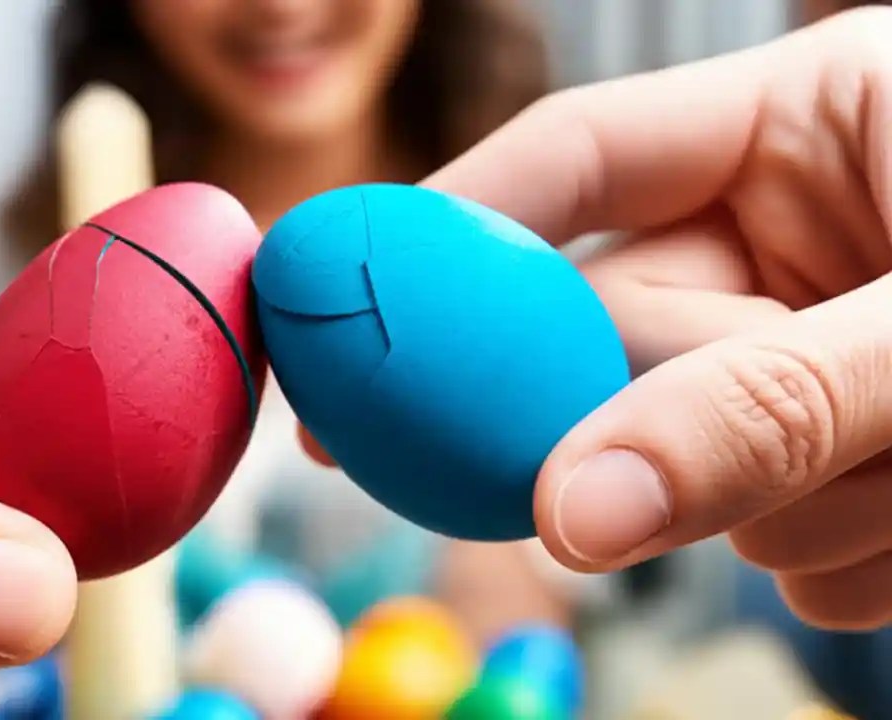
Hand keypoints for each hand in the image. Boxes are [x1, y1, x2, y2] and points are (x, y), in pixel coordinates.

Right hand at [424, 7, 891, 628]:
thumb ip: (767, 402)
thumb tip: (567, 510)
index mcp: (804, 126)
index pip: (573, 160)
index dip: (451, 232)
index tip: (353, 307)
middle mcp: (787, 237)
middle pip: (607, 328)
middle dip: (617, 406)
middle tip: (550, 480)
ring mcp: (806, 360)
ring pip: (689, 456)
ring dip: (778, 495)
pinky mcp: (846, 465)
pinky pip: (777, 533)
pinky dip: (846, 545)